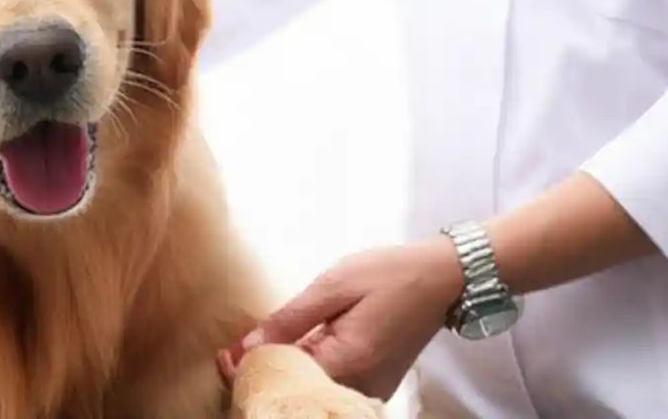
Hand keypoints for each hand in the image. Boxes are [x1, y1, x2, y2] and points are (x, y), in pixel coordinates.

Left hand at [221, 237, 463, 400]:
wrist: (444, 277)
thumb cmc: (390, 273)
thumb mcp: (333, 286)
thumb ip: (289, 319)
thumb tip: (248, 347)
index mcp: (348, 363)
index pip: (284, 380)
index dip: (248, 372)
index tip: (223, 357)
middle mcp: (360, 387)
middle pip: (297, 394)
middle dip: (261, 377)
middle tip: (231, 356)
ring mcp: (370, 390)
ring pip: (313, 393)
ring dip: (282, 376)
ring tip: (253, 354)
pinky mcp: (376, 385)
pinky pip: (332, 386)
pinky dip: (306, 374)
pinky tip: (289, 355)